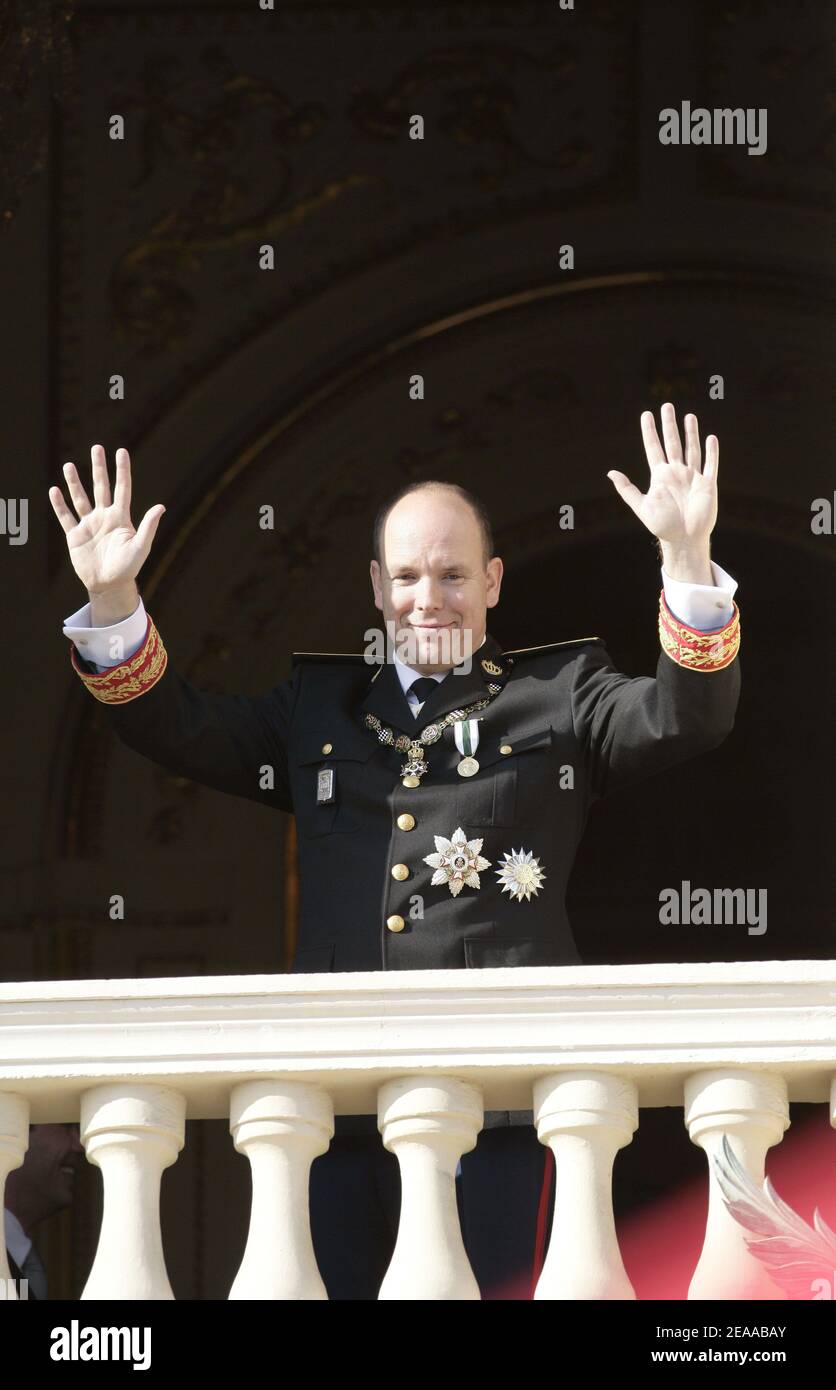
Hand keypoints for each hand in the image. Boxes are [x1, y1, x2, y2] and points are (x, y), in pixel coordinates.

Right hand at [49, 446, 164, 596]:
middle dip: (99, 468)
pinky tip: (54, 490)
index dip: (122, 470)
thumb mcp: (141, 546)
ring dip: (75, 482)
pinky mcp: (75, 536)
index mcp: (121, 518)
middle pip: (101, 487)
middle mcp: (104, 517)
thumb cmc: (128, 567)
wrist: (109, 585)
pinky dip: (59, 505)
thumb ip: (149, 526)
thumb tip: (161, 506)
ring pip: (80, 498)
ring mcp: (89, 525)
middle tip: (97, 447)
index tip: (121, 451)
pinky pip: (66, 517)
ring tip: (69, 465)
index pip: (122, 488)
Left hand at [607, 403, 718, 547]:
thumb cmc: (662, 526)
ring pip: (691, 449)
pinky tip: (710, 437)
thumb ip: (627, 489)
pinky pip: (710, 464)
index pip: (653, 447)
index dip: (649, 431)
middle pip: (672, 443)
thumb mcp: (641, 506)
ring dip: (690, 433)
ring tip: (688, 416)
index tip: (646, 414)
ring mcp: (692, 477)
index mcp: (659, 476)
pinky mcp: (708, 484)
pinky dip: (711, 451)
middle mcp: (676, 473)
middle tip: (666, 405)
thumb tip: (610, 473)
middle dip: (669, 425)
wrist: (683, 540)